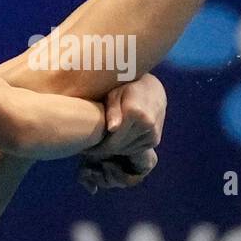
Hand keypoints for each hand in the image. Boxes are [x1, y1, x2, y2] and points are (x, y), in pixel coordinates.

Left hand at [77, 73, 166, 192]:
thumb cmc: (127, 89)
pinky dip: (125, 148)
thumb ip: (113, 111)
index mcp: (136, 113)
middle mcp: (147, 125)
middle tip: (89, 149)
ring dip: (114, 150)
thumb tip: (112, 128)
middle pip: (120, 147)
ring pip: (127, 150)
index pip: (113, 141)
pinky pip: (136, 150)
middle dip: (103, 150)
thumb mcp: (115, 95)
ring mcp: (153, 134)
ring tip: (101, 144)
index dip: (98, 148)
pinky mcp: (155, 139)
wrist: (152, 90)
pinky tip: (115, 141)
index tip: (85, 149)